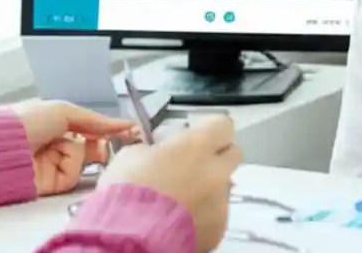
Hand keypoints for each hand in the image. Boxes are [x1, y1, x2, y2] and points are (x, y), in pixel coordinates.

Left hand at [12, 99, 137, 195]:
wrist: (1, 146)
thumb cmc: (24, 121)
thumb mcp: (63, 110)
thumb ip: (93, 119)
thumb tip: (121, 124)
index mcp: (54, 123)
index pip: (88, 127)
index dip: (107, 129)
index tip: (130, 130)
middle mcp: (54, 144)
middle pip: (91, 147)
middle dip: (100, 144)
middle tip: (111, 142)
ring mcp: (52, 164)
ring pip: (83, 162)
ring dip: (78, 154)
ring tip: (64, 148)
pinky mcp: (50, 184)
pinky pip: (73, 176)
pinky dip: (69, 167)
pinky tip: (58, 161)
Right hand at [96, 115, 241, 252]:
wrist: (132, 237)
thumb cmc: (128, 191)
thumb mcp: (131, 155)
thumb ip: (155, 148)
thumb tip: (159, 151)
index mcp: (196, 146)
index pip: (222, 124)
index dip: (208, 129)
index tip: (194, 135)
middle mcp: (216, 171)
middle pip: (233, 153)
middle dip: (215, 155)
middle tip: (190, 163)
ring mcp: (221, 202)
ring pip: (223, 186)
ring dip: (207, 186)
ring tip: (179, 198)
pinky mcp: (219, 229)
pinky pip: (216, 213)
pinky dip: (202, 213)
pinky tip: (179, 218)